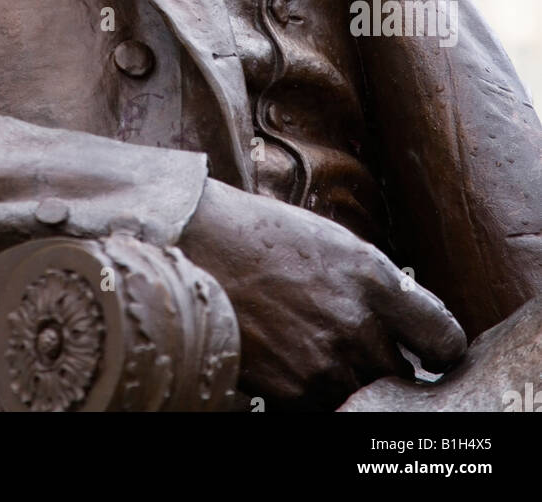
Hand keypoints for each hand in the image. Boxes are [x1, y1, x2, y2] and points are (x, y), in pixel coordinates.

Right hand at [179, 178, 466, 408]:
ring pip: (363, 393)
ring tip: (316, 347)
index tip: (429, 350)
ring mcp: (326, 361)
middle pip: (402, 374)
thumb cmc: (263, 235)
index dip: (440, 349)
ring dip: (349, 379)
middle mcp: (358, 325)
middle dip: (386, 364)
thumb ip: (377, 285)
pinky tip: (291, 357)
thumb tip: (404, 323)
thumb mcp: (334, 244)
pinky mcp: (294, 389)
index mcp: (375, 280)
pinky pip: (324, 405)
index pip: (443, 338)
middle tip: (359, 346)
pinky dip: (315, 391)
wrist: (198, 246)